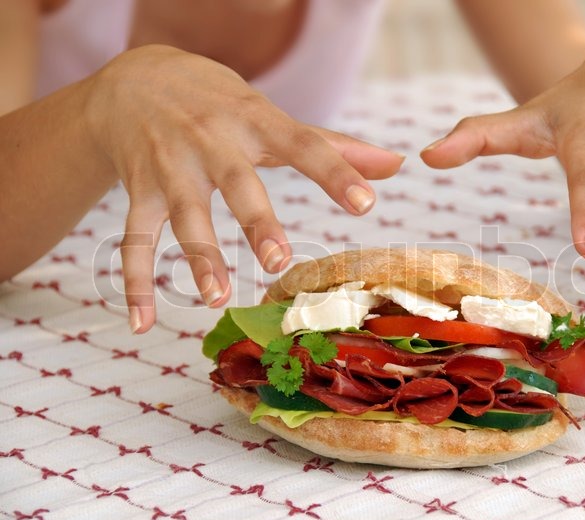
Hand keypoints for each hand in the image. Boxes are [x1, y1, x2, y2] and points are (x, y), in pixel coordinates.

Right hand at [87, 45, 403, 332]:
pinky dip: (135, 281)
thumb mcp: (270, 114)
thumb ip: (332, 145)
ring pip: (185, 213)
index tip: (366, 204)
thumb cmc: (219, 102)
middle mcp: (211, 140)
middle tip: (278, 261)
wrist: (135, 78)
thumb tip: (396, 165)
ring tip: (217, 298)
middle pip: (236, 182)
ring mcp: (171, 165)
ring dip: (199, 255)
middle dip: (256, 220)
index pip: (302, 144)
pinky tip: (142, 323)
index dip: (334, 173)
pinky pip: (135, 237)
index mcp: (255, 120)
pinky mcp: (139, 189)